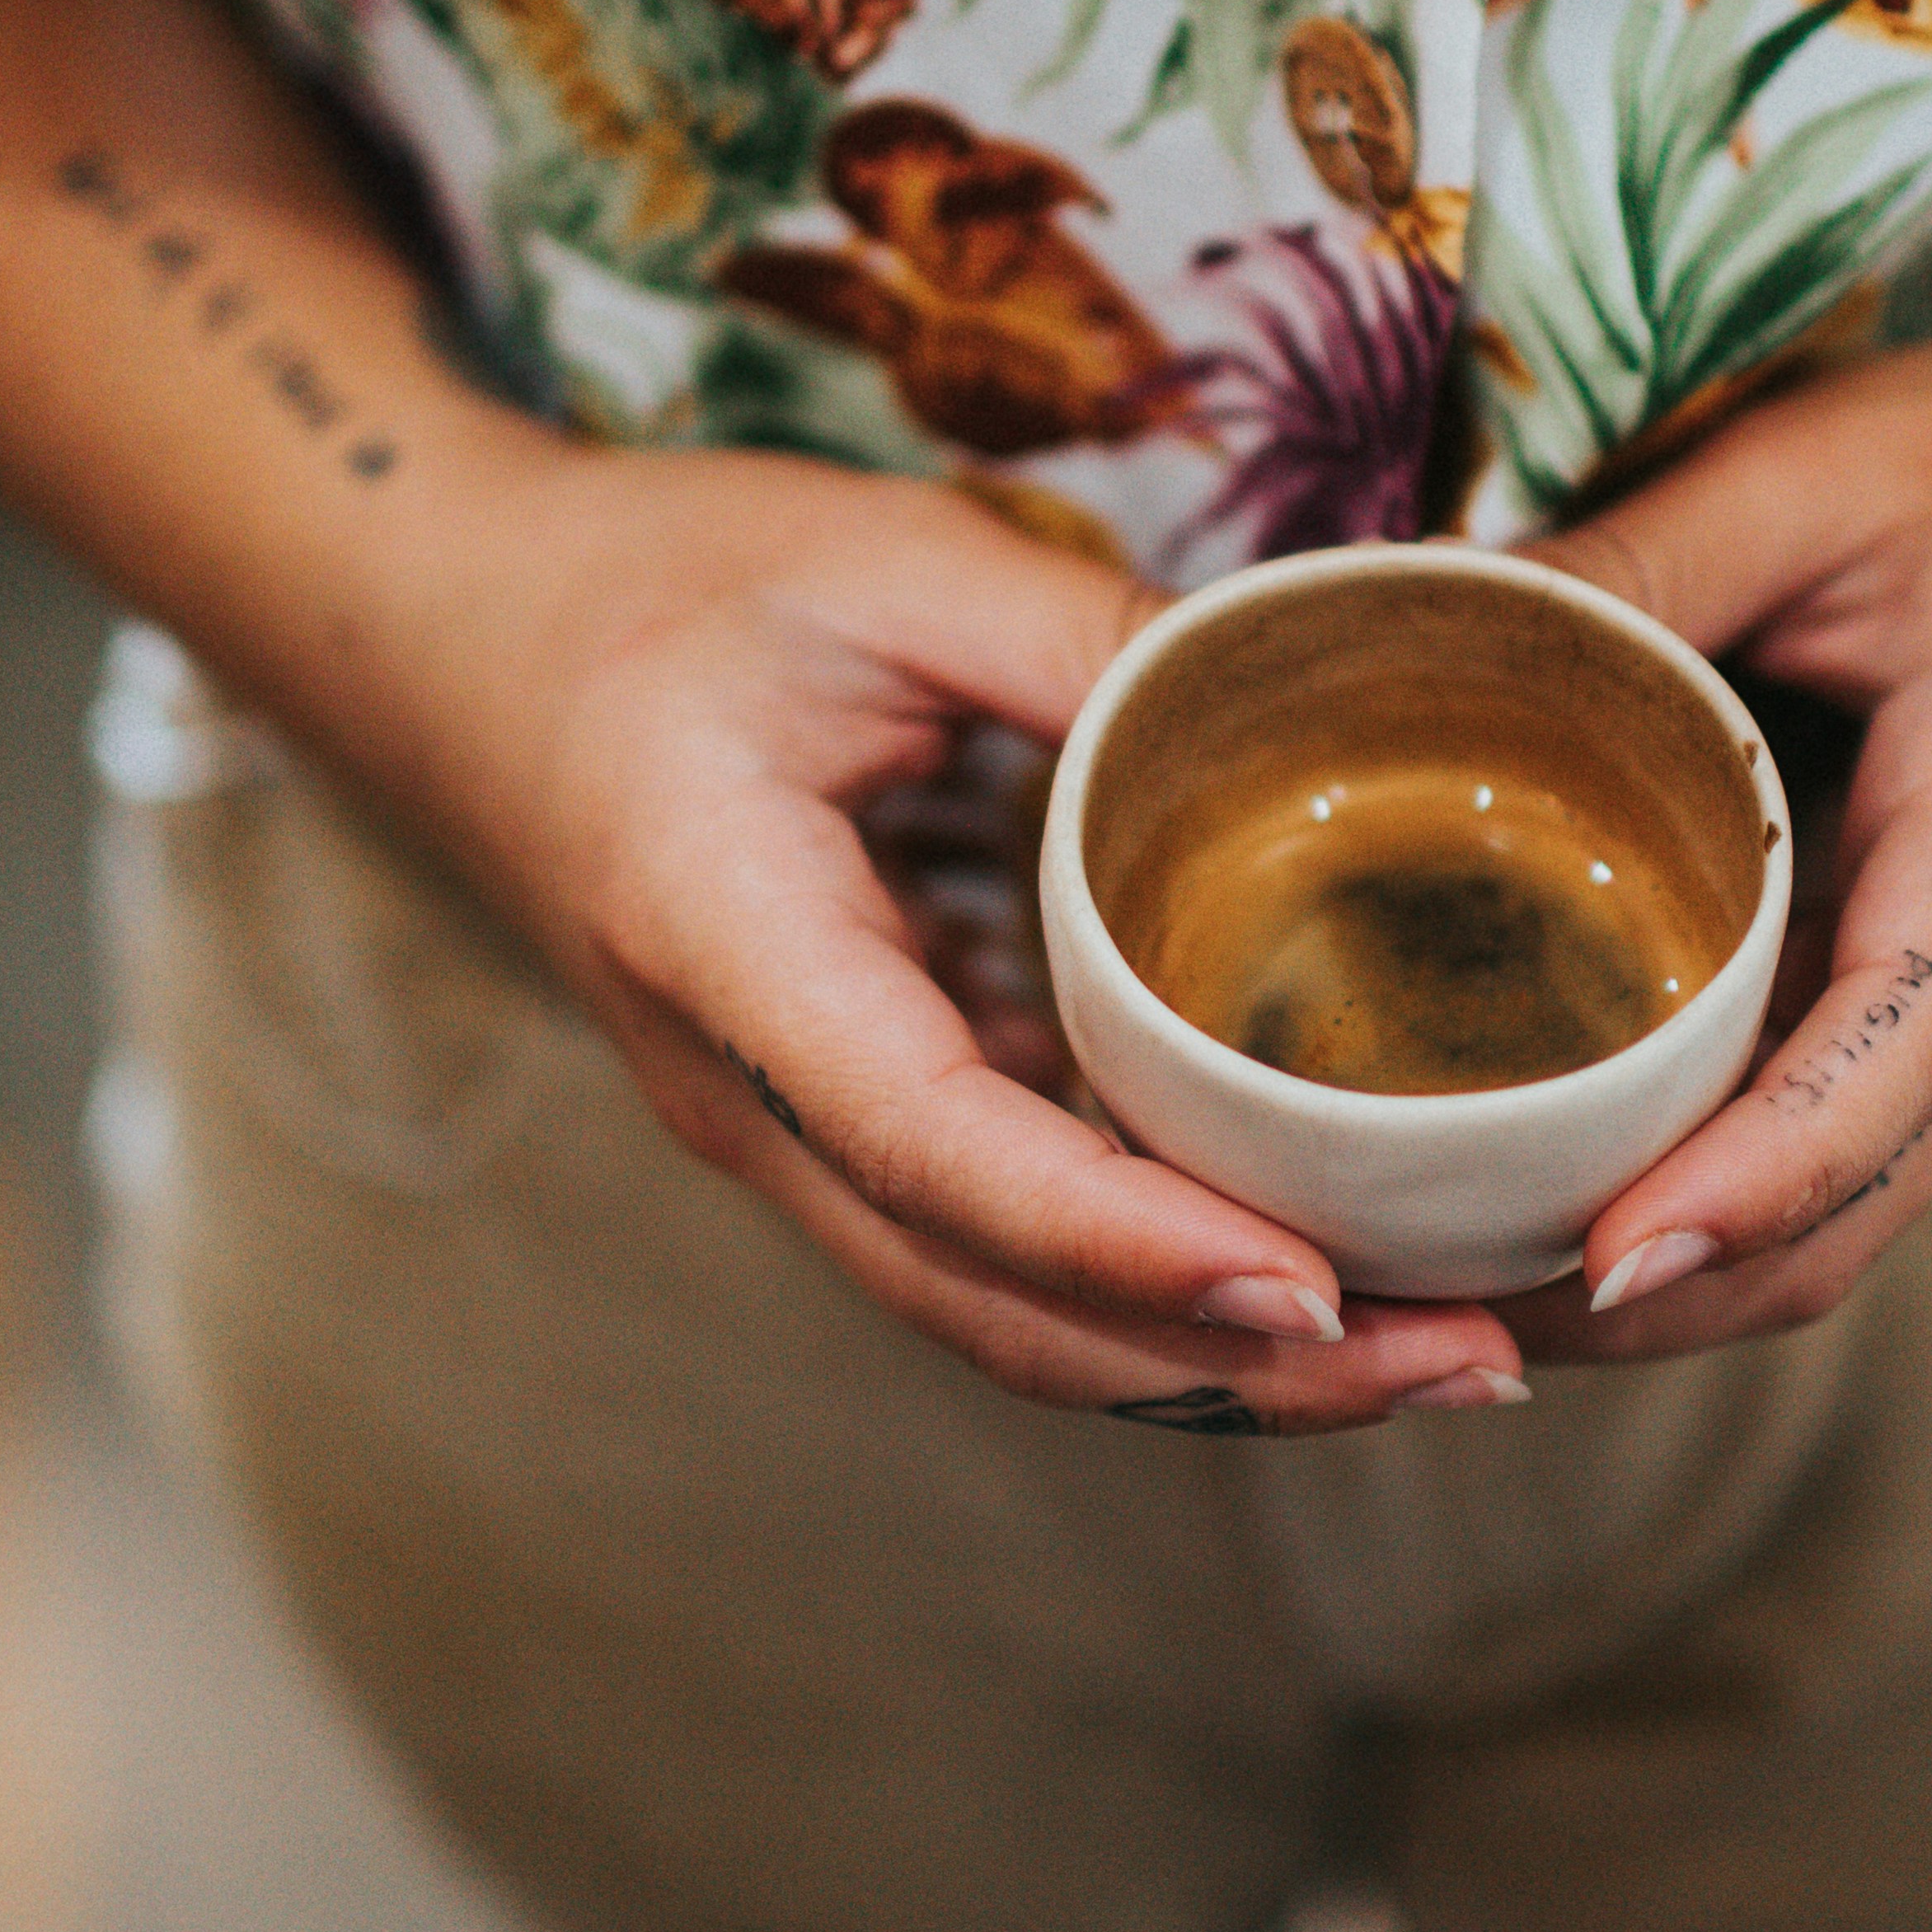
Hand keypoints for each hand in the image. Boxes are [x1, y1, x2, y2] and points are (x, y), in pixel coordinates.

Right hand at [423, 448, 1528, 1427]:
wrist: (456, 645)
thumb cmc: (642, 586)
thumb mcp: (867, 559)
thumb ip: (1077, 633)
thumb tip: (1310, 690)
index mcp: (732, 949)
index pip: (942, 1154)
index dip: (1127, 1241)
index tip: (1308, 1286)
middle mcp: (755, 1095)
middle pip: (999, 1307)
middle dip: (1239, 1372)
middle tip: (1475, 1364)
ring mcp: (797, 1131)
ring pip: (1012, 1315)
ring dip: (1223, 1364)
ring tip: (1451, 1355)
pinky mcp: (853, 1121)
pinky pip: (1011, 1251)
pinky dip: (1167, 1290)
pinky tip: (1331, 1272)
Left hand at [1511, 316, 1931, 1365]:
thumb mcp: (1825, 463)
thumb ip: (1644, 553)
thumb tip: (1417, 617)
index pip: (1902, 1050)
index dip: (1764, 1171)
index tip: (1611, 1250)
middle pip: (1855, 1207)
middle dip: (1661, 1288)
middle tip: (1426, 1299)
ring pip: (1834, 1225)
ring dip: (1659, 1289)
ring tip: (1439, 1289)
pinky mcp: (1916, 1018)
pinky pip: (1810, 1164)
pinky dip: (1679, 1214)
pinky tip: (1512, 1205)